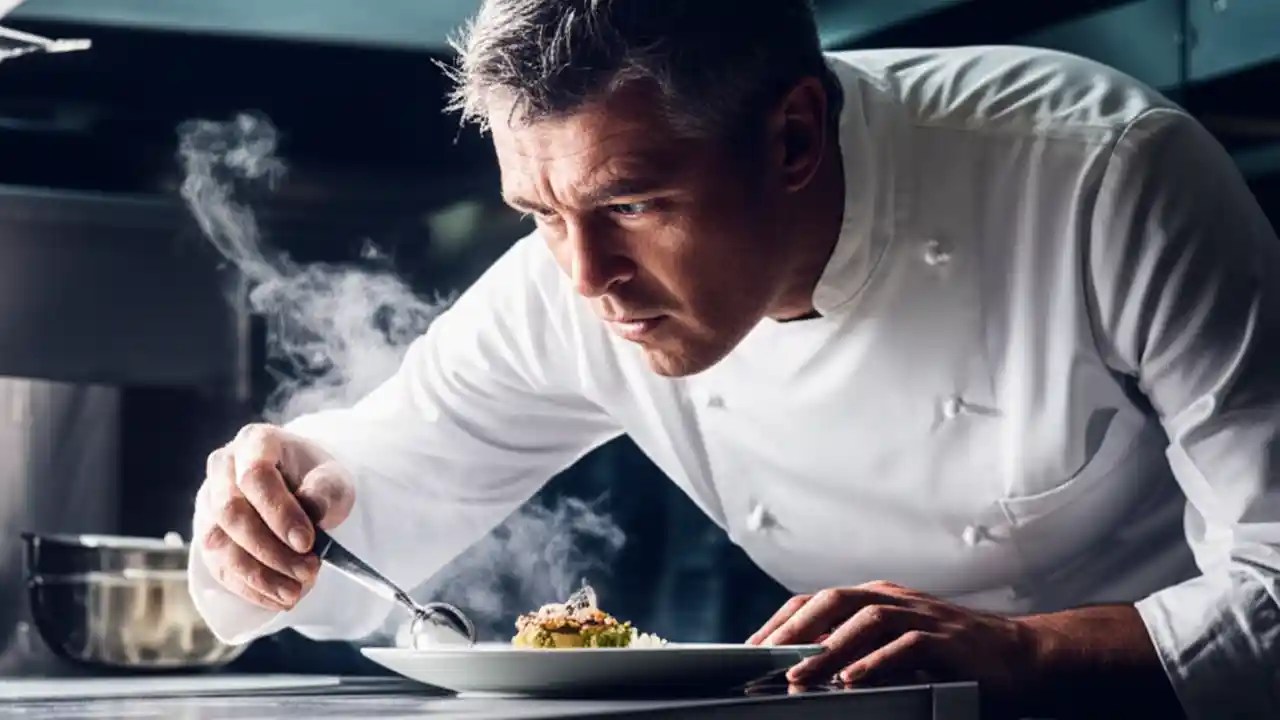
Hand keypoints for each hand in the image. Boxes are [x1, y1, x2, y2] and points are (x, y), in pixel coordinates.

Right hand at [193, 423, 354, 611]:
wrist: (301, 488)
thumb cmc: (315, 479)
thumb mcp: (333, 478)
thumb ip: (325, 490)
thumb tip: (311, 513)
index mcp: (255, 442)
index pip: (255, 476)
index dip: (279, 513)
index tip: (308, 542)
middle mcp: (222, 468)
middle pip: (231, 512)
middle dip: (271, 550)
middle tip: (309, 571)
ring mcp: (208, 502)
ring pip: (220, 545)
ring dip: (260, 575)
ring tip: (296, 592)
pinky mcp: (208, 536)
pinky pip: (219, 567)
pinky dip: (250, 588)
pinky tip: (278, 599)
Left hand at [748, 581, 1039, 712]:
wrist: (1022, 656)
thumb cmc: (955, 656)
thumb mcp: (898, 646)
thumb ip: (859, 648)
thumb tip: (806, 666)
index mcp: (878, 598)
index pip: (818, 600)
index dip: (782, 621)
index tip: (752, 648)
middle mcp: (895, 600)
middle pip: (834, 600)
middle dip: (795, 628)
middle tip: (765, 657)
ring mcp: (922, 616)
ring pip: (865, 620)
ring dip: (828, 649)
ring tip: (801, 675)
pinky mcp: (947, 639)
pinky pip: (906, 646)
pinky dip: (876, 663)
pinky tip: (854, 681)